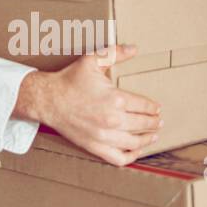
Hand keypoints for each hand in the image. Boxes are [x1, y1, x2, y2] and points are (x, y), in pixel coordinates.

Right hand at [13, 44, 161, 165]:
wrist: (48, 100)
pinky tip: (136, 150)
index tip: (157, 108)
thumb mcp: (92, 61)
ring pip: (135, 142)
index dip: (153, 108)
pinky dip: (131, 156)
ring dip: (147, 139)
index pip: (144, 106)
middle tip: (158, 121)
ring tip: (153, 136)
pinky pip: (119, 158)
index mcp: (115, 99)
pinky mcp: (95, 147)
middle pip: (143, 124)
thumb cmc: (69, 81)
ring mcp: (104, 136)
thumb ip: (115, 53)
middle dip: (154, 123)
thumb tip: (134, 48)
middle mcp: (112, 120)